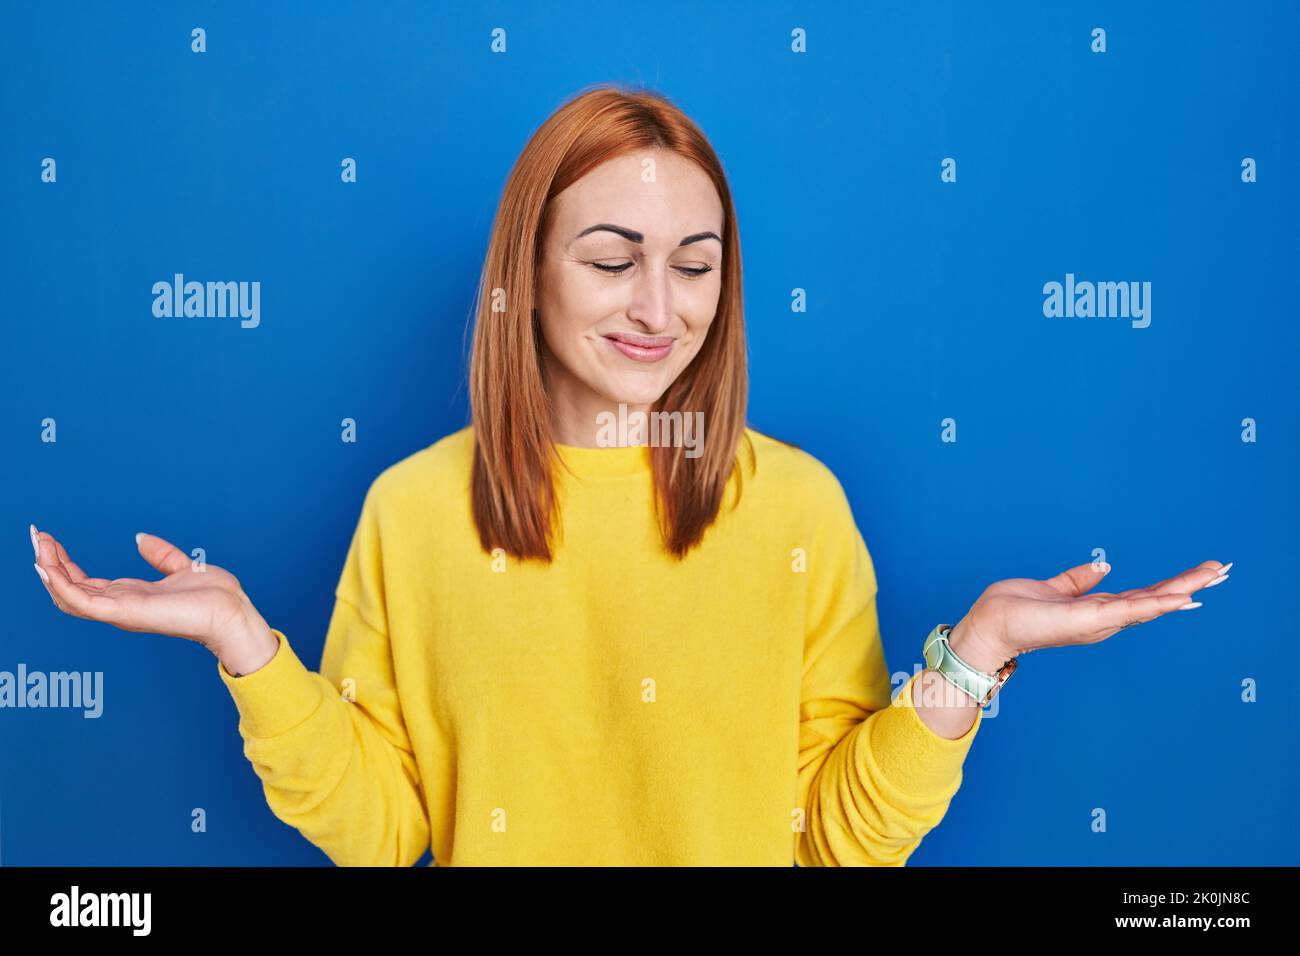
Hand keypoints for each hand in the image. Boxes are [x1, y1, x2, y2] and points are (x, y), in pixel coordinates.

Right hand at [29, 524, 275, 666]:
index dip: (63, 563)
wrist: (232, 613)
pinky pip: (82, 602)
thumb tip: (140, 538)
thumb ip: (160, 555)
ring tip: (36, 544)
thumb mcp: (183, 568)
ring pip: (69, 594)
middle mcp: (120, 605)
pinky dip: (60, 586)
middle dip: (49, 563)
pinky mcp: (125, 612)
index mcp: (130, 595)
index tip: (49, 539)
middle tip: (35, 535)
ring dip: (49, 570)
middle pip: (70, 588)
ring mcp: (120, 611)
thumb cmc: (214, 598)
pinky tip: (46, 566)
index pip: (84, 582)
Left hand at [946, 558, 1231, 672]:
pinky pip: (1127, 610)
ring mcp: (1096, 621)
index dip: (1172, 585)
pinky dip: (1154, 604)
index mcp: (1097, 609)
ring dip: (1182, 590)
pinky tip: (1180, 597)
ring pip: (1148, 604)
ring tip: (1213, 577)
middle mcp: (1102, 618)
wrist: (989, 625)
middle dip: (1190, 584)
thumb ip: (1078, 579)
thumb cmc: (1015, 610)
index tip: (1202, 573)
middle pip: (1154, 599)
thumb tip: (1103, 566)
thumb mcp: (1054, 587)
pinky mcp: (1085, 619)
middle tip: (1224, 570)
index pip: (1143, 595)